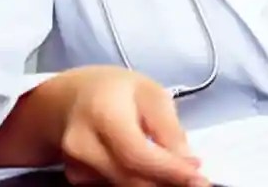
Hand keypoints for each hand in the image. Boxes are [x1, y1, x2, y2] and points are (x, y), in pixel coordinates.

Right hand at [56, 65, 207, 185]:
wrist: (68, 98)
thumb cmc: (114, 90)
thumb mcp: (151, 94)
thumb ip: (169, 129)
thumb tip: (187, 162)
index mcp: (102, 114)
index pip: (137, 155)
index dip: (170, 171)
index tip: (198, 179)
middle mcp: (83, 144)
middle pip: (130, 178)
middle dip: (166, 181)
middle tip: (193, 178)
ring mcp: (75, 164)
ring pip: (124, 185)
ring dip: (154, 182)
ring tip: (173, 168)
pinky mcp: (76, 178)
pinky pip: (113, 184)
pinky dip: (137, 181)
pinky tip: (149, 168)